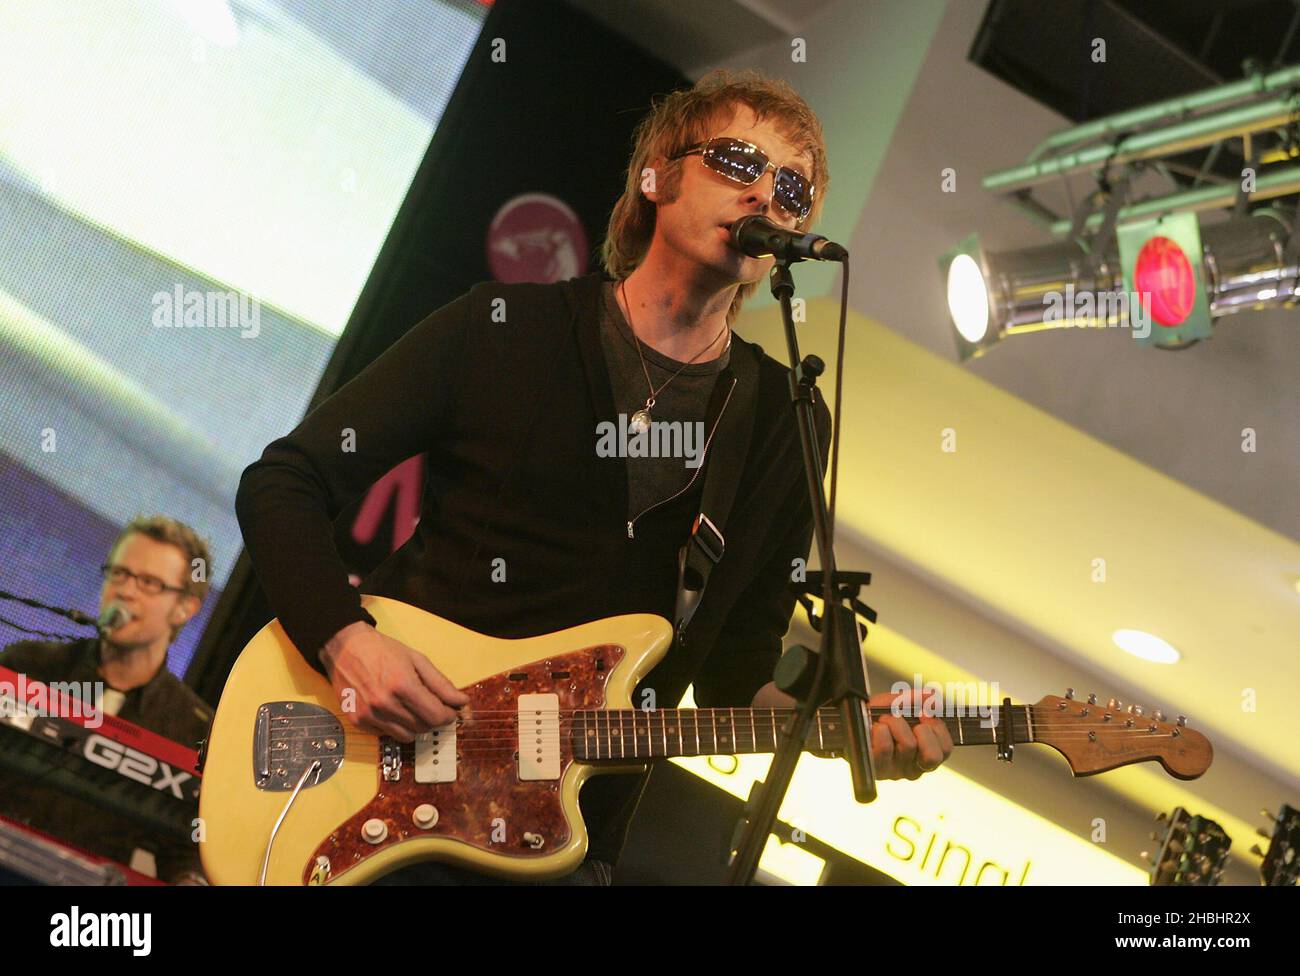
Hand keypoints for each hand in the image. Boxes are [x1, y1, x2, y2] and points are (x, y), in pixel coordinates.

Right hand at [319, 621, 468, 741]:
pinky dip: (395, 726)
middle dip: (434, 719)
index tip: (451, 711)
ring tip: (413, 708)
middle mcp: (385, 703)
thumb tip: (460, 701)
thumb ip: (441, 683)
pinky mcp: (357, 721)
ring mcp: (369, 714)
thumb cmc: (382, 650)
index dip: (449, 715)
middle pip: (423, 727)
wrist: (345, 646)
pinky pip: (386, 734)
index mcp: (403, 685)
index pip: (436, 716)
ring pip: (406, 736)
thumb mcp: (417, 659)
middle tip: (433, 706)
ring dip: (416, 725)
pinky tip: (394, 709)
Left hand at [869, 688, 952, 780]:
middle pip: (933, 756)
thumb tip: (934, 696)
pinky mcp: (874, 769)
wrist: (843, 722)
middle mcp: (911, 767)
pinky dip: (880, 730)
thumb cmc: (873, 716)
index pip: (945, 750)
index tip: (925, 713)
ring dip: (895, 723)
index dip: (938, 729)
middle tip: (909, 720)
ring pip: (908, 746)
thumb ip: (916, 699)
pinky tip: (874, 727)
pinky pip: (884, 748)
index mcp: (922, 755)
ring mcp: (893, 771)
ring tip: (884, 720)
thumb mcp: (896, 704)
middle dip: (924, 731)